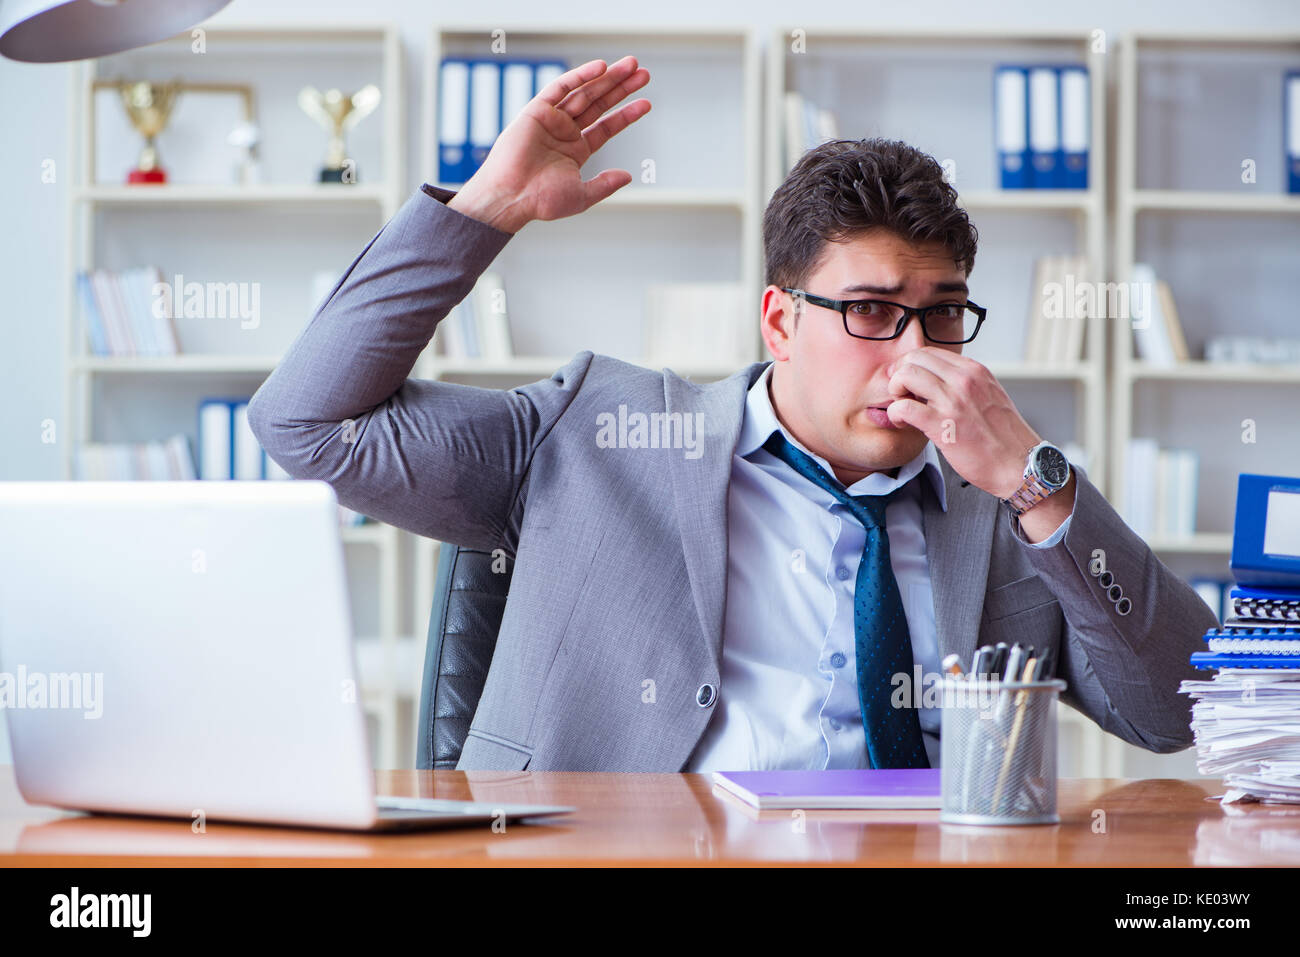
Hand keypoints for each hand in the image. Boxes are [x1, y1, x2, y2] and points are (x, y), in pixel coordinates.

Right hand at [448, 56, 650, 232]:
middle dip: (621, 88)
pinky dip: (581, 76)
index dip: (626, 115)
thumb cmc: (541, 201)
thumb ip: (605, 184)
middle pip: (599, 104)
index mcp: (575, 150)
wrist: (511, 198)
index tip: (646, 104)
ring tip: (632, 65)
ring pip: (585, 92)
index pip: (606, 127)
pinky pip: (561, 87)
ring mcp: (552, 119)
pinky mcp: (537, 110)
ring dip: (608, 78)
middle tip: (644, 74)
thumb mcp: (581, 195)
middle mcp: (565, 132)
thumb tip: (629, 176)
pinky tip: (602, 67)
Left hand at [884, 348, 1040, 499]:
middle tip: (902, 394)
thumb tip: (939, 380)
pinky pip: (903, 407)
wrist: (1020, 465)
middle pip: (914, 358)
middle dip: (900, 374)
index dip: (912, 365)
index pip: (930, 352)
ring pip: (905, 375)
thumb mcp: (989, 396)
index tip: (909, 383)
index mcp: (975, 371)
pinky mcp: (942, 425)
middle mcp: (964, 380)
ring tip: (903, 408)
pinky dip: (895, 414)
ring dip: (895, 391)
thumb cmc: (1003, 437)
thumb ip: (966, 384)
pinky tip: (903, 424)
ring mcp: (953, 401)